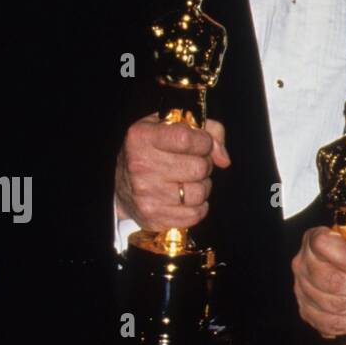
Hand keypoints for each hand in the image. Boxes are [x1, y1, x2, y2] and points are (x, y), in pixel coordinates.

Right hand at [113, 113, 228, 230]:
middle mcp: (141, 166)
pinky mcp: (153, 217)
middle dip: (204, 165)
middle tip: (192, 164)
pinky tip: (185, 198)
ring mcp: (146, 195)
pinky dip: (197, 206)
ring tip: (188, 181)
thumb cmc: (153, 151)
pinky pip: (195, 215)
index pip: (186, 138)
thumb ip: (207, 130)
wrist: (122, 186)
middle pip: (199, 168)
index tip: (201, 143)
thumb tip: (223, 159)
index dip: (203, 142)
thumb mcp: (172, 127)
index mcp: (142, 138)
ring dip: (201, 187)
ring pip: (199, 193)